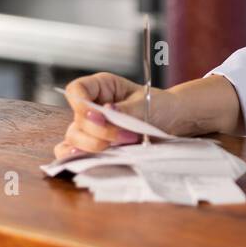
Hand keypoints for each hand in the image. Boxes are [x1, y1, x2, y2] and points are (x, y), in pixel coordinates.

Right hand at [52, 72, 244, 159]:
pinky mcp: (93, 145)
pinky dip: (77, 157)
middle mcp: (92, 107)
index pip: (76, 91)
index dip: (82, 106)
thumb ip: (127, 110)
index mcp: (101, 87)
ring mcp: (90, 127)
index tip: (100, 117)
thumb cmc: (160, 106)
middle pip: (76, 120)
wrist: (172, 122)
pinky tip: (93, 158)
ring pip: (74, 139)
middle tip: (127, 136)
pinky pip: (73, 152)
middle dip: (100, 131)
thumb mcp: (147, 104)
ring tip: (124, 143)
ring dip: (96, 146)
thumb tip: (107, 112)